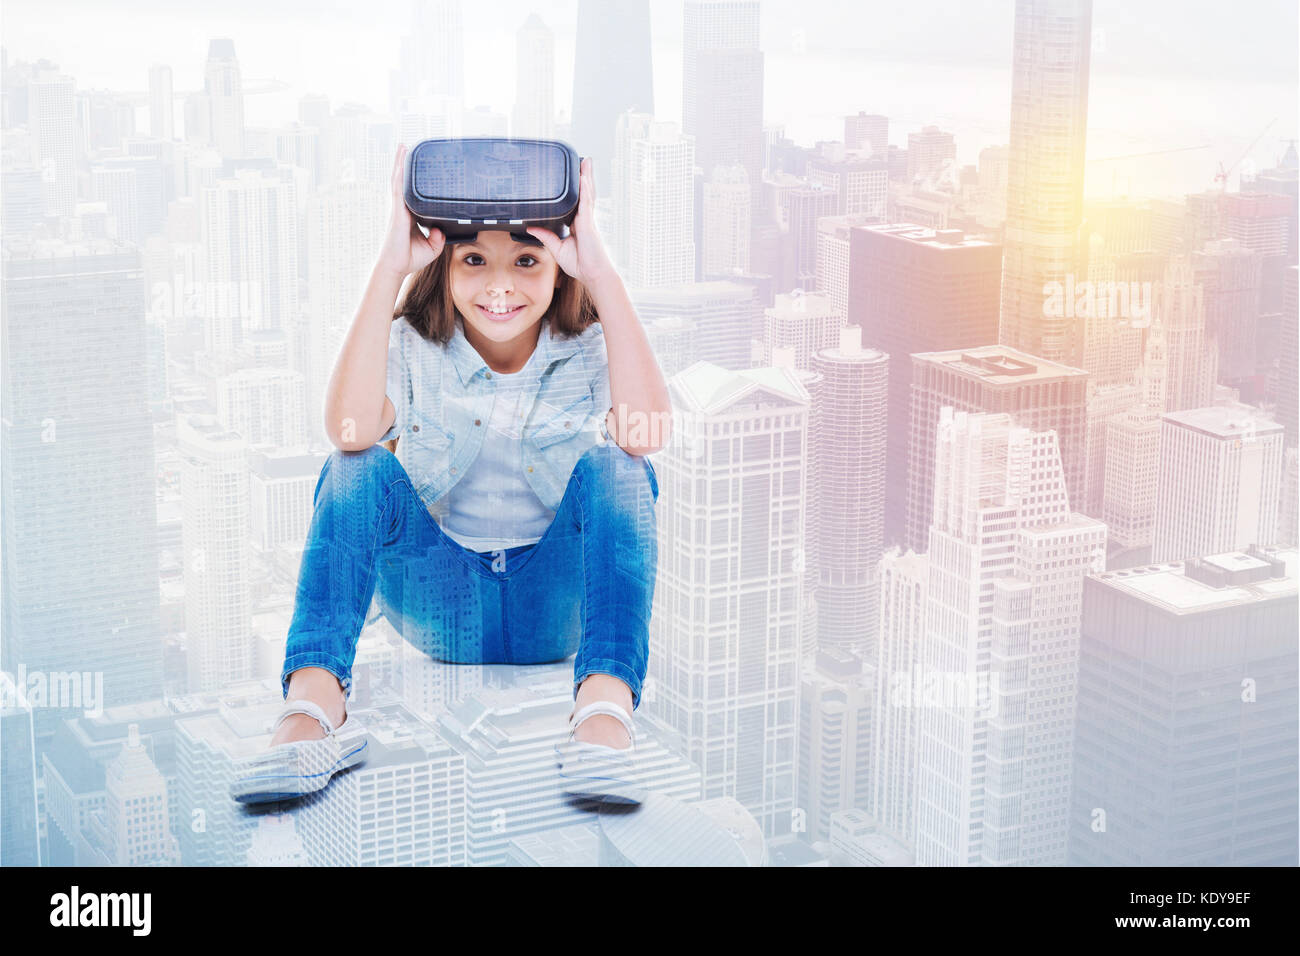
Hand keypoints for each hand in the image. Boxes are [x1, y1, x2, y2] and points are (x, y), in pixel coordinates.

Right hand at [376, 143, 444, 277]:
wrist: (396, 266)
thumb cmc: (409, 258)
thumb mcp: (432, 248)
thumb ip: (439, 237)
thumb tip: (441, 227)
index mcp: (410, 216)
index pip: (412, 194)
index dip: (412, 179)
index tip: (417, 166)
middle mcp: (403, 209)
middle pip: (402, 182)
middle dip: (403, 164)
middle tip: (406, 147)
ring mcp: (398, 209)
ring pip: (398, 182)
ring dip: (399, 164)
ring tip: (402, 147)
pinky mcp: (397, 212)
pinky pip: (398, 190)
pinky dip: (399, 177)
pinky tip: (400, 165)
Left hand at [526, 157, 616, 286]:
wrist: (593, 274)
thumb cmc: (581, 264)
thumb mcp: (557, 249)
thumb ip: (546, 236)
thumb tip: (531, 228)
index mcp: (579, 225)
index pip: (577, 202)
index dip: (578, 189)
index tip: (575, 177)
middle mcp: (585, 219)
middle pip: (585, 194)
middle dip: (585, 177)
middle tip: (584, 161)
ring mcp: (588, 220)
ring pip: (588, 194)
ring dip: (587, 177)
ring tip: (586, 162)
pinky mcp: (589, 224)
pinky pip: (586, 204)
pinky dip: (584, 190)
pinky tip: (583, 179)